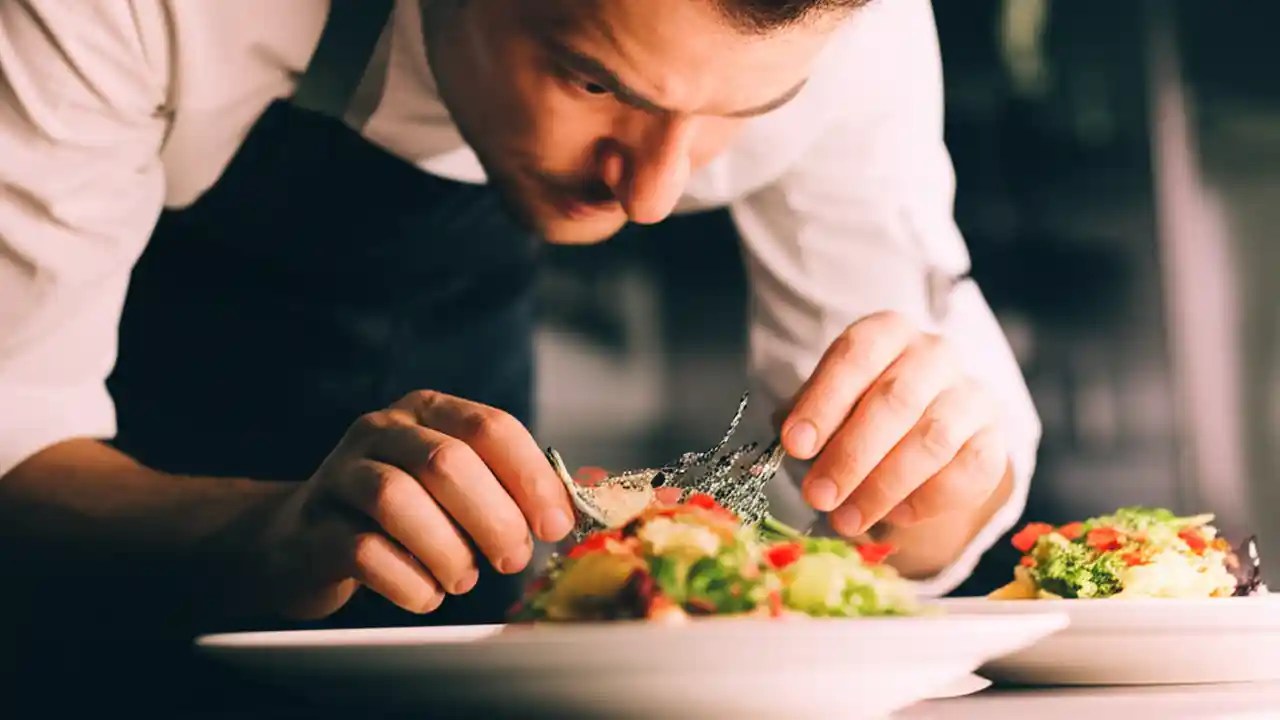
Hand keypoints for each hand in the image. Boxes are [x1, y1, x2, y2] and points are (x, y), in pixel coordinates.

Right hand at [242, 391, 575, 619]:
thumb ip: (507, 487)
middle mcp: (380, 431)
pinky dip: (409, 582)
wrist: (300, 541)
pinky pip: (364, 552)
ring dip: (448, 551)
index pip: (490, 428)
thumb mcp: (453, 486)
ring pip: (398, 501)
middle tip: (511, 559)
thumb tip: (578, 508)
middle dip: (493, 519)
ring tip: (463, 577)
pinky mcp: (312, 528)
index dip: (531, 478)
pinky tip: (426, 593)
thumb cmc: (401, 516)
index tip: (556, 525)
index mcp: (427, 410)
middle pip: (447, 463)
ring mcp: (339, 476)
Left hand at [781, 311, 1008, 537]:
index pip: (857, 355)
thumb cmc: (864, 410)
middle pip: (896, 400)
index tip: (795, 446)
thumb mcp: (832, 402)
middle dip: (852, 455)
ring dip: (884, 487)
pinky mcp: (994, 440)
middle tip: (819, 495)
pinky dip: (929, 500)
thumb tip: (793, 448)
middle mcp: (936, 354)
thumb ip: (812, 420)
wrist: (926, 428)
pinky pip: (969, 473)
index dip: (824, 402)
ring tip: (847, 519)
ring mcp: (972, 395)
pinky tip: (896, 516)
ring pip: (933, 440)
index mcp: (889, 332)